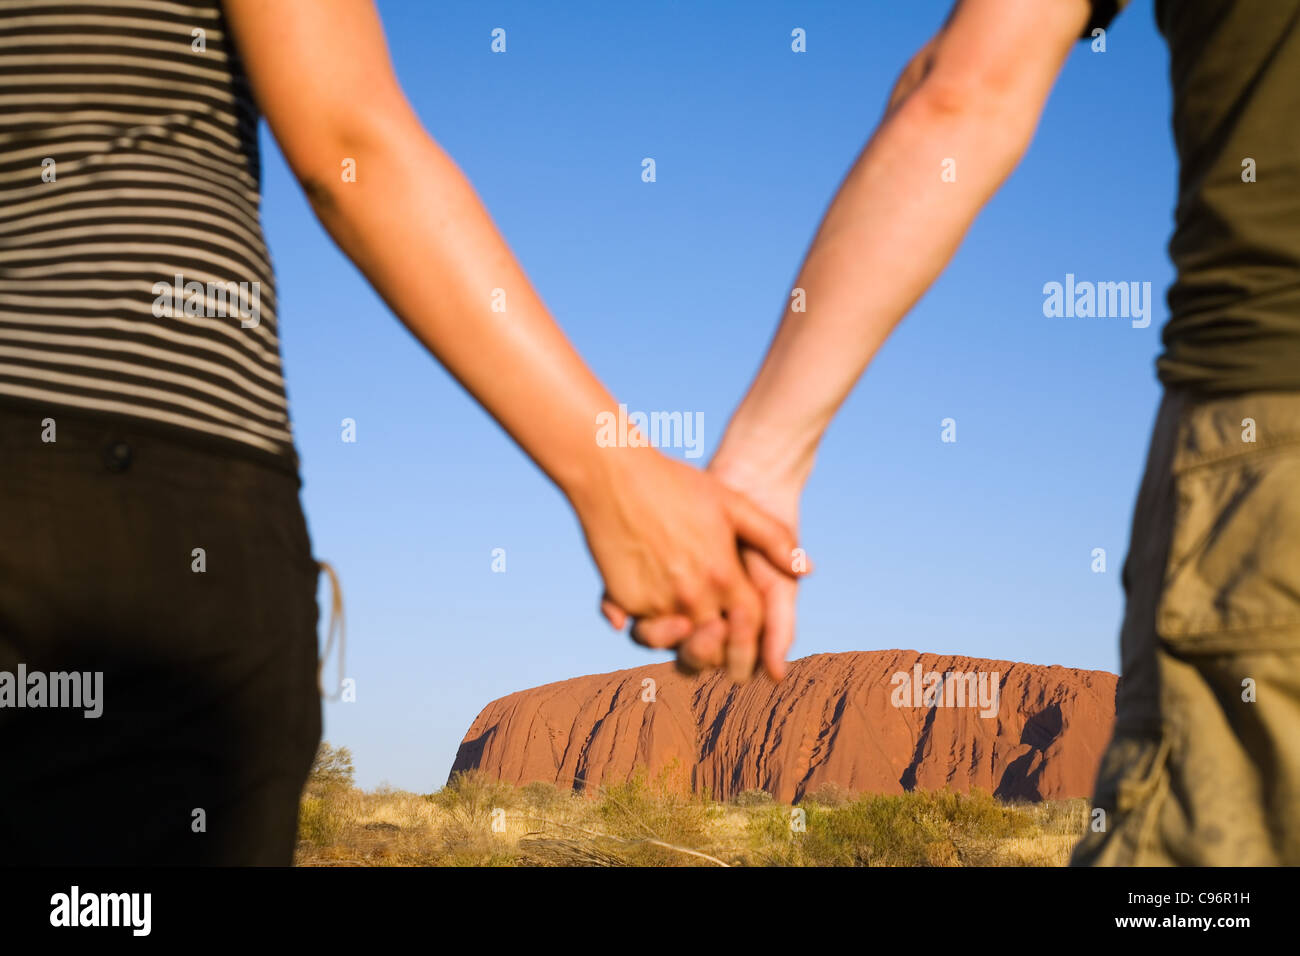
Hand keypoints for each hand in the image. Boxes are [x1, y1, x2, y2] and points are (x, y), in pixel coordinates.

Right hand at [570, 448, 798, 668]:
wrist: (613, 473)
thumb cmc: (675, 483)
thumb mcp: (732, 503)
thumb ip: (773, 538)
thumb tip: (806, 570)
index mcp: (723, 574)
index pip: (749, 624)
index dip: (752, 635)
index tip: (746, 634)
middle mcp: (691, 595)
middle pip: (714, 645)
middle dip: (720, 651)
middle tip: (719, 647)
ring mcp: (655, 602)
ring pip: (676, 645)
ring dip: (683, 645)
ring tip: (686, 632)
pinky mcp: (623, 600)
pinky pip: (638, 631)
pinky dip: (648, 629)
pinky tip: (655, 619)